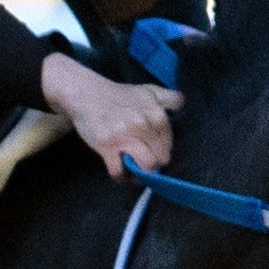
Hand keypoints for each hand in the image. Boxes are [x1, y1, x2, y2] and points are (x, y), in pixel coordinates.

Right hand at [41, 51, 180, 178]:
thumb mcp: (148, 90)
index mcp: (156, 114)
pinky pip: (118, 171)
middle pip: (159, 158)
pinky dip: (121, 177)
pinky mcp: (107, 147)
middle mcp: (143, 126)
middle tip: (145, 161)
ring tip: (136, 171)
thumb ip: (168, 98)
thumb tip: (181, 104)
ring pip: (145, 167)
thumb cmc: (119, 95)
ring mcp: (124, 137)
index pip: (168, 144)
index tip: (154, 151)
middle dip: (154, 163)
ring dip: (141, 173)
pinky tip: (122, 174)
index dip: (162, 150)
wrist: (87, 94)